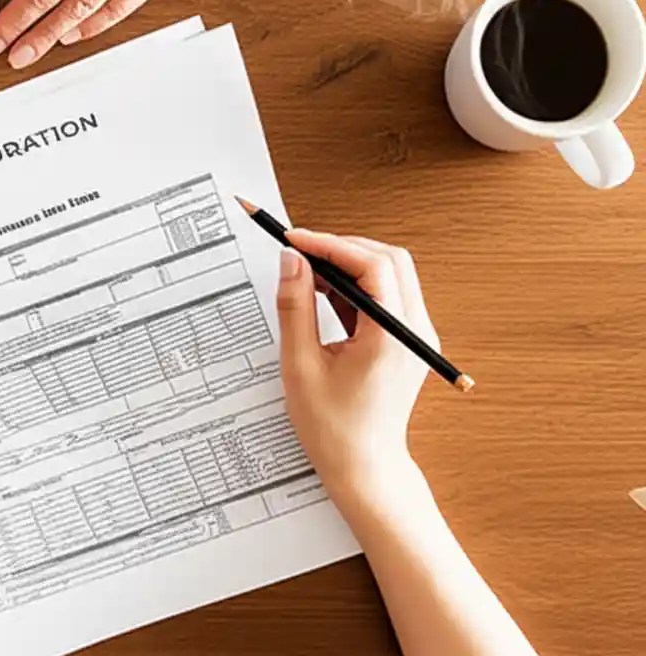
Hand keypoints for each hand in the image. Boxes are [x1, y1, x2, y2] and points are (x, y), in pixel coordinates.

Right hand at [275, 230, 438, 491]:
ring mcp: (415, 335)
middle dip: (341, 248)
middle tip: (299, 252)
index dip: (330, 244)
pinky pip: (386, 295)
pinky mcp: (407, 341)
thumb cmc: (333, 429)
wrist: (364, 468)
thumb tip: (291, 262)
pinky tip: (322, 296)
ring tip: (305, 276)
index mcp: (391, 337)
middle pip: (387, 259)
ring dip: (348, 265)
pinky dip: (355, 287)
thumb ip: (295, 307)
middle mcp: (414, 331)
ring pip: (389, 273)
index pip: (371, 264)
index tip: (294, 239)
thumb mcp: (301, 365)